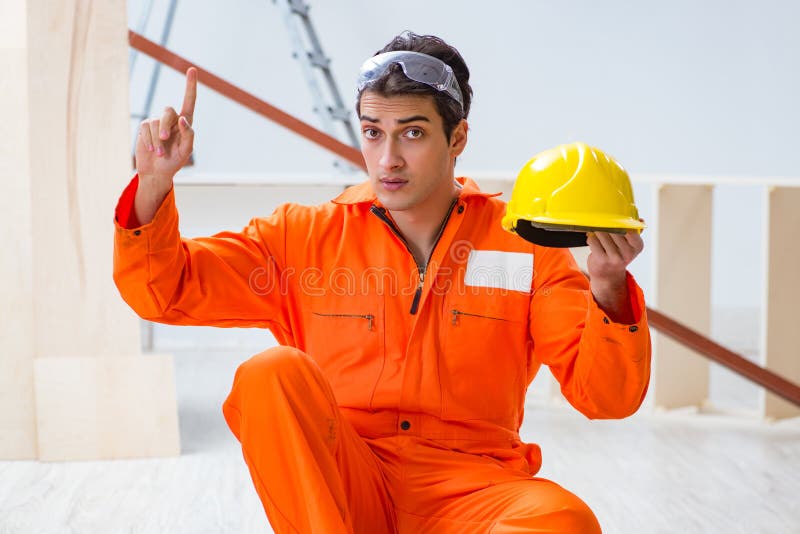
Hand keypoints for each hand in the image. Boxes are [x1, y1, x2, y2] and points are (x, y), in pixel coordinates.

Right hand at [133, 67, 196, 223]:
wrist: (157, 171)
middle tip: (164, 140)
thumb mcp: (186, 151)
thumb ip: (188, 134)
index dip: (190, 86)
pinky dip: (150, 141)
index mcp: (185, 123)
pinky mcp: (145, 128)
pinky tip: (152, 150)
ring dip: (158, 140)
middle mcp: (171, 120)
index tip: (193, 69)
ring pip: (156, 122)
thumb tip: (183, 119)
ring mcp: (157, 122)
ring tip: (159, 153)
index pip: (189, 101)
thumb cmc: (174, 161)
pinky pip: (146, 129)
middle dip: (165, 126)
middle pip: (168, 112)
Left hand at [586, 230, 643, 321]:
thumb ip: (635, 232)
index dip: (620, 223)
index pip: (630, 229)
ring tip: (597, 233)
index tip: (614, 221)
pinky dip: (591, 238)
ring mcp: (615, 257)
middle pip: (614, 229)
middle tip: (602, 225)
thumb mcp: (630, 245)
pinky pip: (593, 241)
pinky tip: (593, 240)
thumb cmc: (618, 255)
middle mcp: (628, 253)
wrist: (608, 275)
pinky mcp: (602, 259)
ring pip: (602, 234)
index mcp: (637, 246)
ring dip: (597, 231)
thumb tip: (641, 220)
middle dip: (606, 225)